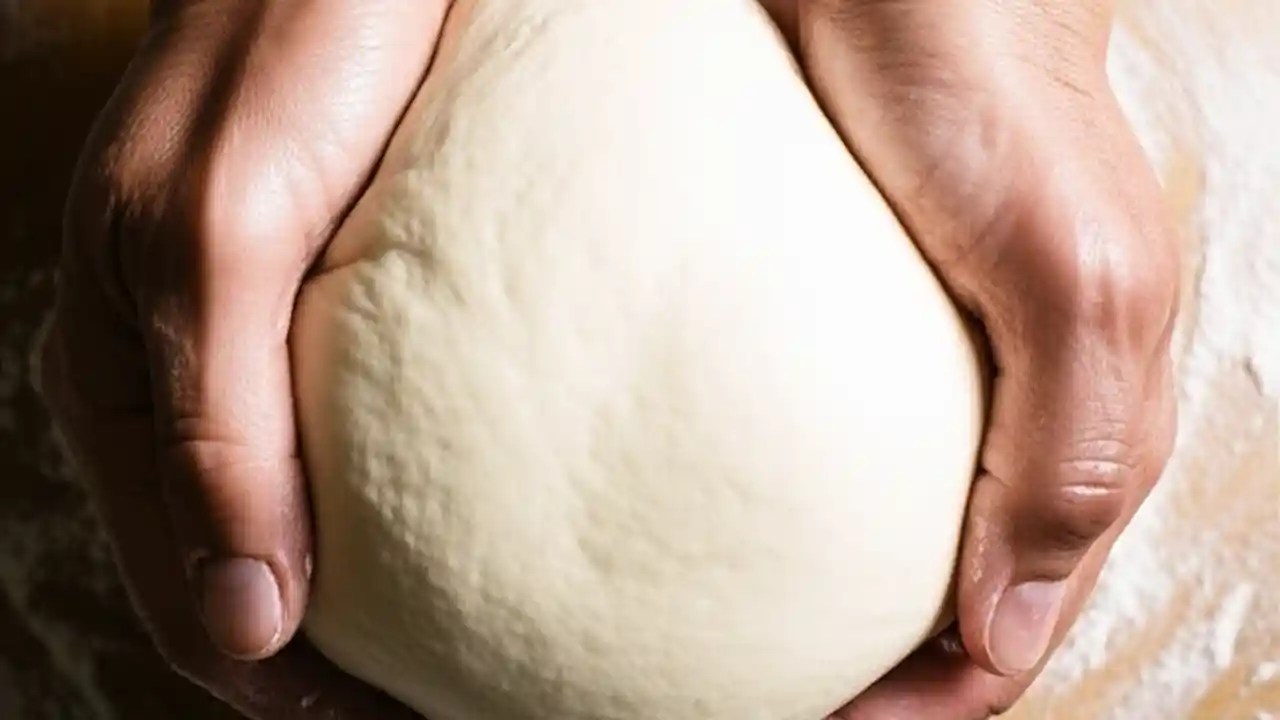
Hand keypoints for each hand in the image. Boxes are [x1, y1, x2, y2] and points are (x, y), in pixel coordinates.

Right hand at [40, 0, 447, 715]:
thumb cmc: (280, 54)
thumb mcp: (217, 233)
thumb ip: (209, 422)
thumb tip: (246, 625)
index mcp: (117, 385)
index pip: (193, 598)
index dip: (287, 687)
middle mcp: (172, 393)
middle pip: (242, 586)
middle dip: (332, 667)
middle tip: (454, 701)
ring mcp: (241, 365)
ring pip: (292, 536)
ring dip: (369, 611)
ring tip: (469, 657)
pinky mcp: (310, 329)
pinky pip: (337, 460)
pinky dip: (396, 524)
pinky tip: (462, 544)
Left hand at [792, 1, 1179, 715]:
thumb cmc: (991, 83)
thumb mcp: (1066, 265)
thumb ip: (1071, 448)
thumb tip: (1010, 634)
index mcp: (1093, 418)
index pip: (1021, 615)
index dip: (937, 700)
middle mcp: (1026, 407)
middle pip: (970, 592)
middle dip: (892, 673)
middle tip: (786, 705)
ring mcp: (950, 370)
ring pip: (913, 533)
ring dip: (848, 608)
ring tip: (756, 653)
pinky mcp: (875, 325)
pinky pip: (851, 448)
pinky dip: (807, 514)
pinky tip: (744, 529)